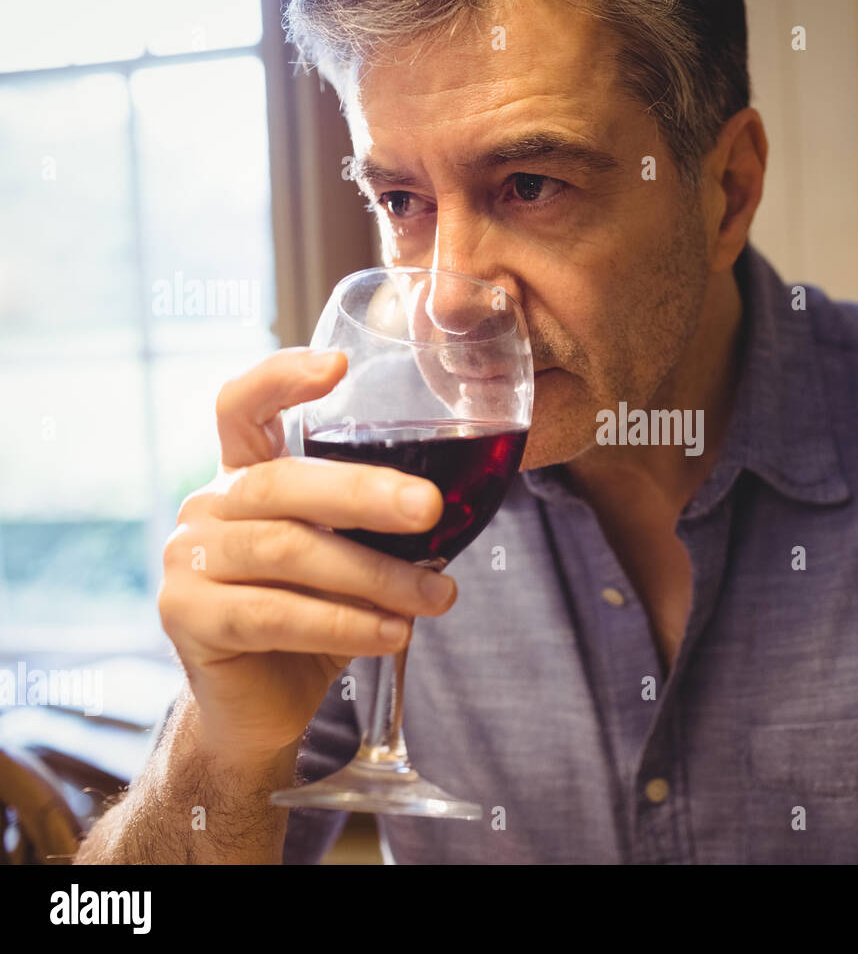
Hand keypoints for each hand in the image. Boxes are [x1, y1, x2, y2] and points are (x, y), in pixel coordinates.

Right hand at [157, 348, 456, 761]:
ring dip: (374, 575)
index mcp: (245, 477)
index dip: (281, 377)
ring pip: (288, 552)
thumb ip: (378, 529)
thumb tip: (454, 511)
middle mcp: (208, 506)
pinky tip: (394, 635)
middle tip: (433, 508)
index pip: (242, 406)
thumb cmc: (317, 621)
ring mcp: (188, 560)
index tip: (341, 364)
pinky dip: (344, 624)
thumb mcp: (351, 561)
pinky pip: (274, 613)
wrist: (265, 710)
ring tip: (437, 597)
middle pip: (284, 482)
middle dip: (366, 493)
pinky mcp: (187, 617)